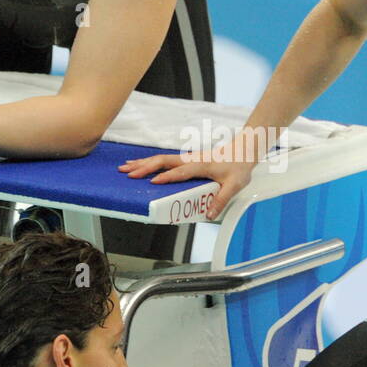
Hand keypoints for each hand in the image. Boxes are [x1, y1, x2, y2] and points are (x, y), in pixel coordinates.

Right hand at [118, 139, 256, 219]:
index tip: (153, 181)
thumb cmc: (238, 167)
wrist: (242, 151)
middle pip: (163, 161)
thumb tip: (209, 215)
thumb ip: (221, 200)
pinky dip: (149, 162)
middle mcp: (190, 160)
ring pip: (161, 159)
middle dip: (144, 167)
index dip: (167, 176)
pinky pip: (164, 160)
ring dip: (142, 163)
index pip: (180, 171)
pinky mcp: (186, 160)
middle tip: (127, 173)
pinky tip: (139, 164)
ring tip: (124, 167)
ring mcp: (187, 158)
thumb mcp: (234, 186)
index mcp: (201, 165)